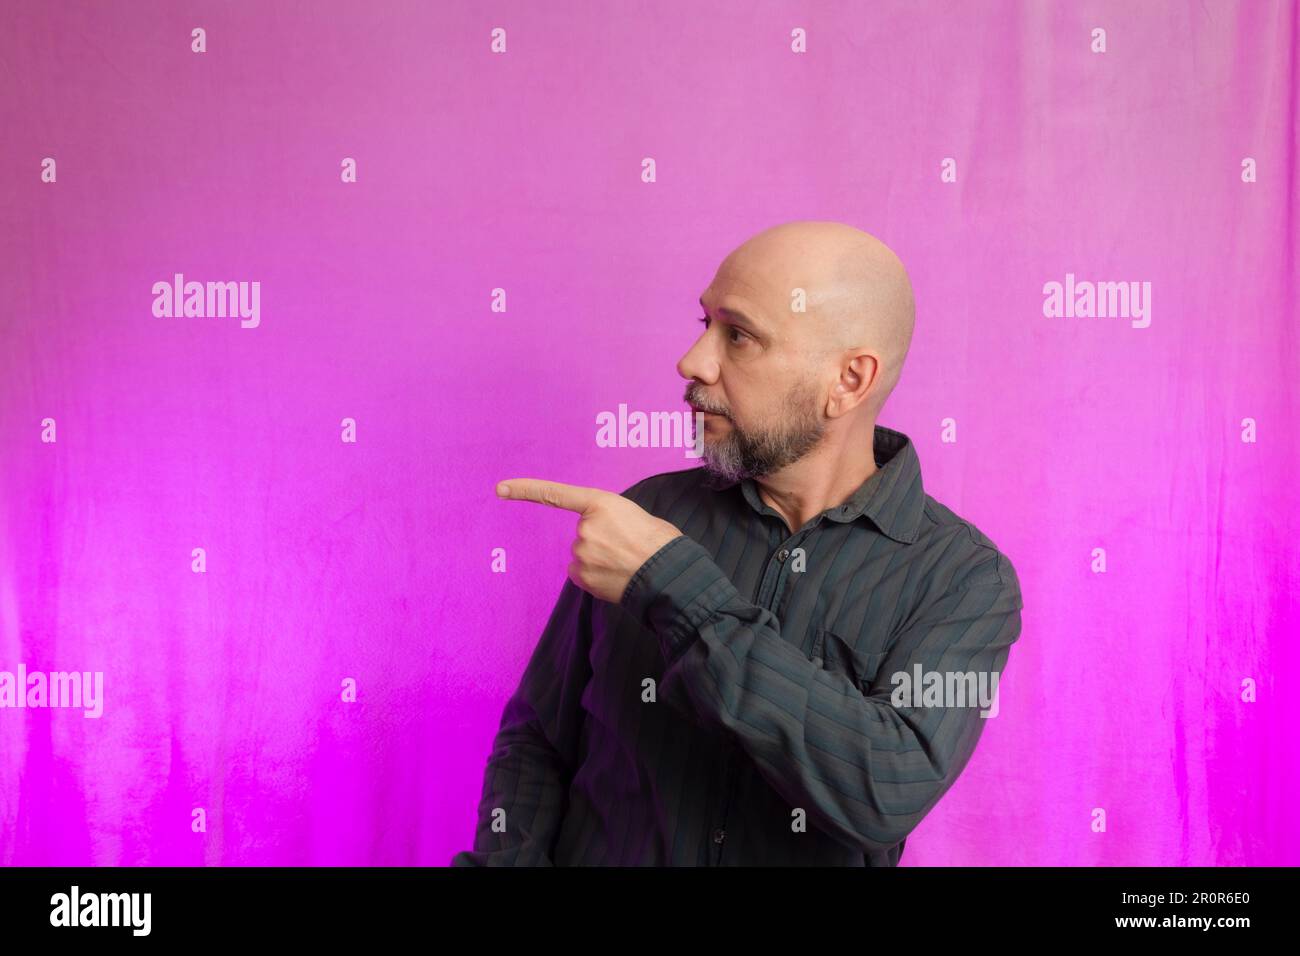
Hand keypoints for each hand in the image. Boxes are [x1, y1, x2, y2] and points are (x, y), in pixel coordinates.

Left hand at [496, 478, 684, 602]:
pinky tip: (617, 577)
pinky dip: (596, 576)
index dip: (526, 490)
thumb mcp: (638, 517)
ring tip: (626, 564)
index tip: (500, 489)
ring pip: (583, 556)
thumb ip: (612, 520)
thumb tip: (608, 535)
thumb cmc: (662, 544)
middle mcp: (585, 527)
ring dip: (599, 560)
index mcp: (601, 503)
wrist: (669, 577)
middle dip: (601, 541)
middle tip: (627, 548)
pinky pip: (583, 574)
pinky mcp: (581, 577)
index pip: (555, 494)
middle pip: (583, 534)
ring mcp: (580, 553)